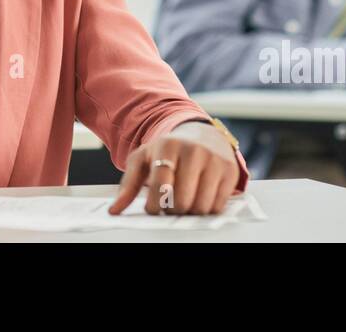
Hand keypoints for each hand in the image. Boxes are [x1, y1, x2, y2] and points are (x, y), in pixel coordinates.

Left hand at [109, 121, 246, 215]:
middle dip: (173, 210)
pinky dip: (207, 209)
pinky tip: (200, 197)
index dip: (155, 205)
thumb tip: (114, 210)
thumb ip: (128, 184)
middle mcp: (194, 150)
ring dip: (190, 212)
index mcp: (168, 146)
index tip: (154, 208)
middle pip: (182, 201)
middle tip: (170, 205)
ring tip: (184, 200)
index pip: (160, 186)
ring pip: (201, 207)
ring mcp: (214, 160)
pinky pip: (218, 206)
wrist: (202, 134)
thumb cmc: (169, 150)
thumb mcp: (144, 159)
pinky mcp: (230, 170)